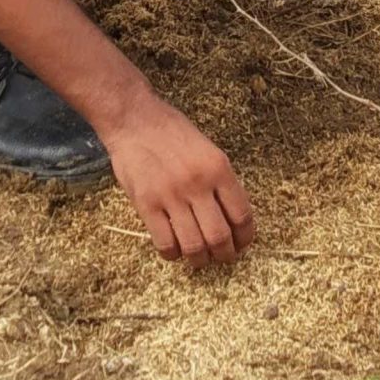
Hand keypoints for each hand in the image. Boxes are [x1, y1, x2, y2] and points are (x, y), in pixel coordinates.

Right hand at [102, 99, 254, 267]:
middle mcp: (198, 183)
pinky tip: (174, 248)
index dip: (244, 238)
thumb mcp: (209, 151)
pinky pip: (165, 244)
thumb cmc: (173, 133)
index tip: (241, 244)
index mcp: (219, 169)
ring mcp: (171, 195)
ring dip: (199, 259)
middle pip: (219, 237)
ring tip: (198, 256)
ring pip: (194, 246)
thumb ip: (220, 183)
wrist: (134, 119)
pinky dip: (173, 254)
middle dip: (224, 254)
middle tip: (221, 256)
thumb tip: (232, 220)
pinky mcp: (146, 203)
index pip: (241, 216)